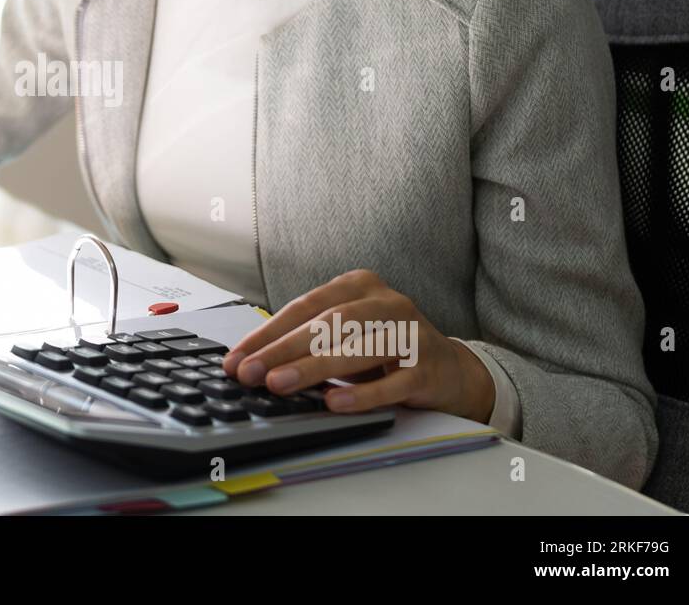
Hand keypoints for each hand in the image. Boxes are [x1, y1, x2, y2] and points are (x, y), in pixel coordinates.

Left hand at [223, 269, 495, 422]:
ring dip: (313, 368)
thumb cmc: (385, 350)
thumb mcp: (346, 335)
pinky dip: (362, 394)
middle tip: (251, 373)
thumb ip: (307, 341)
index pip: (304, 307)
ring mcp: (411, 331)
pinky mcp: (429, 366)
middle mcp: (386, 301)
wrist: (450, 370)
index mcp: (359, 285)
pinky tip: (335, 403)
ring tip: (279, 384)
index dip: (268, 333)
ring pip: (357, 348)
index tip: (237, 358)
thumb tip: (252, 362)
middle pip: (327, 324)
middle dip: (282, 350)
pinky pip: (392, 382)